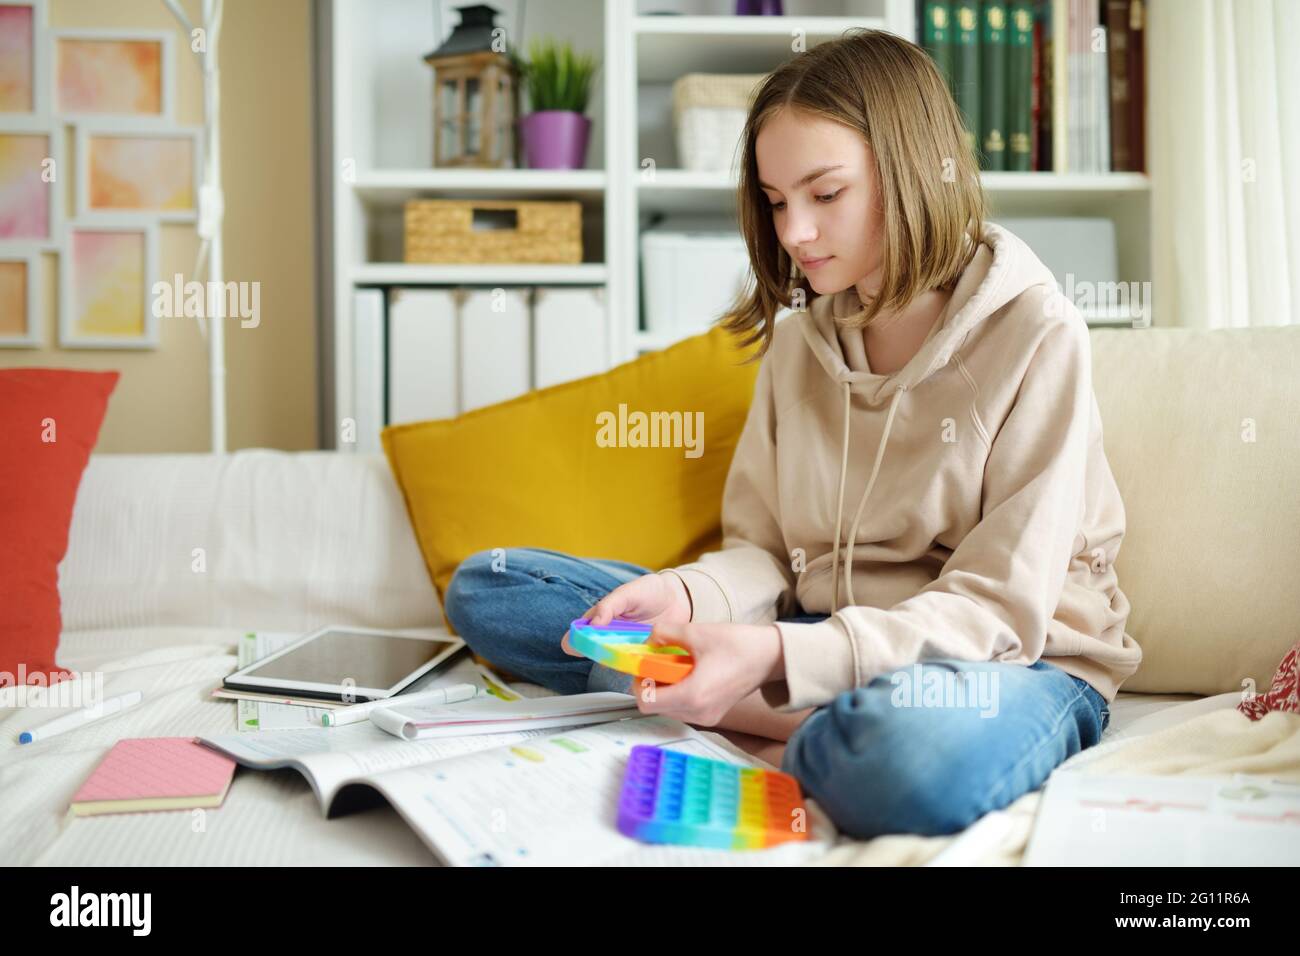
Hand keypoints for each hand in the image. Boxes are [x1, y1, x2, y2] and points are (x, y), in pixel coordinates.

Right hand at [560, 571, 691, 656]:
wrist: (678, 598)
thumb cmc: (649, 591)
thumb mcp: (627, 593)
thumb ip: (609, 606)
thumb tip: (593, 623)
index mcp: (602, 619)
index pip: (582, 633)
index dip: (576, 641)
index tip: (574, 647)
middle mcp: (612, 636)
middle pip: (597, 651)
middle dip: (599, 653)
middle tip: (607, 650)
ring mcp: (628, 648)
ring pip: (616, 661)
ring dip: (619, 661)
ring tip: (628, 652)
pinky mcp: (644, 656)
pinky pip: (636, 666)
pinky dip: (637, 666)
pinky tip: (642, 661)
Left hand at [631, 622, 783, 726]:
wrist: (771, 657)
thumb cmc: (739, 645)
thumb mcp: (697, 631)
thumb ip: (665, 633)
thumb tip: (649, 638)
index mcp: (692, 695)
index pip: (647, 702)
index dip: (638, 683)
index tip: (643, 665)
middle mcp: (698, 713)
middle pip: (656, 706)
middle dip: (651, 683)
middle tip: (658, 661)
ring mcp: (706, 717)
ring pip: (669, 709)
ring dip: (665, 688)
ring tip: (676, 665)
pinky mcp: (712, 715)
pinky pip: (683, 708)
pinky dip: (678, 692)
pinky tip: (688, 673)